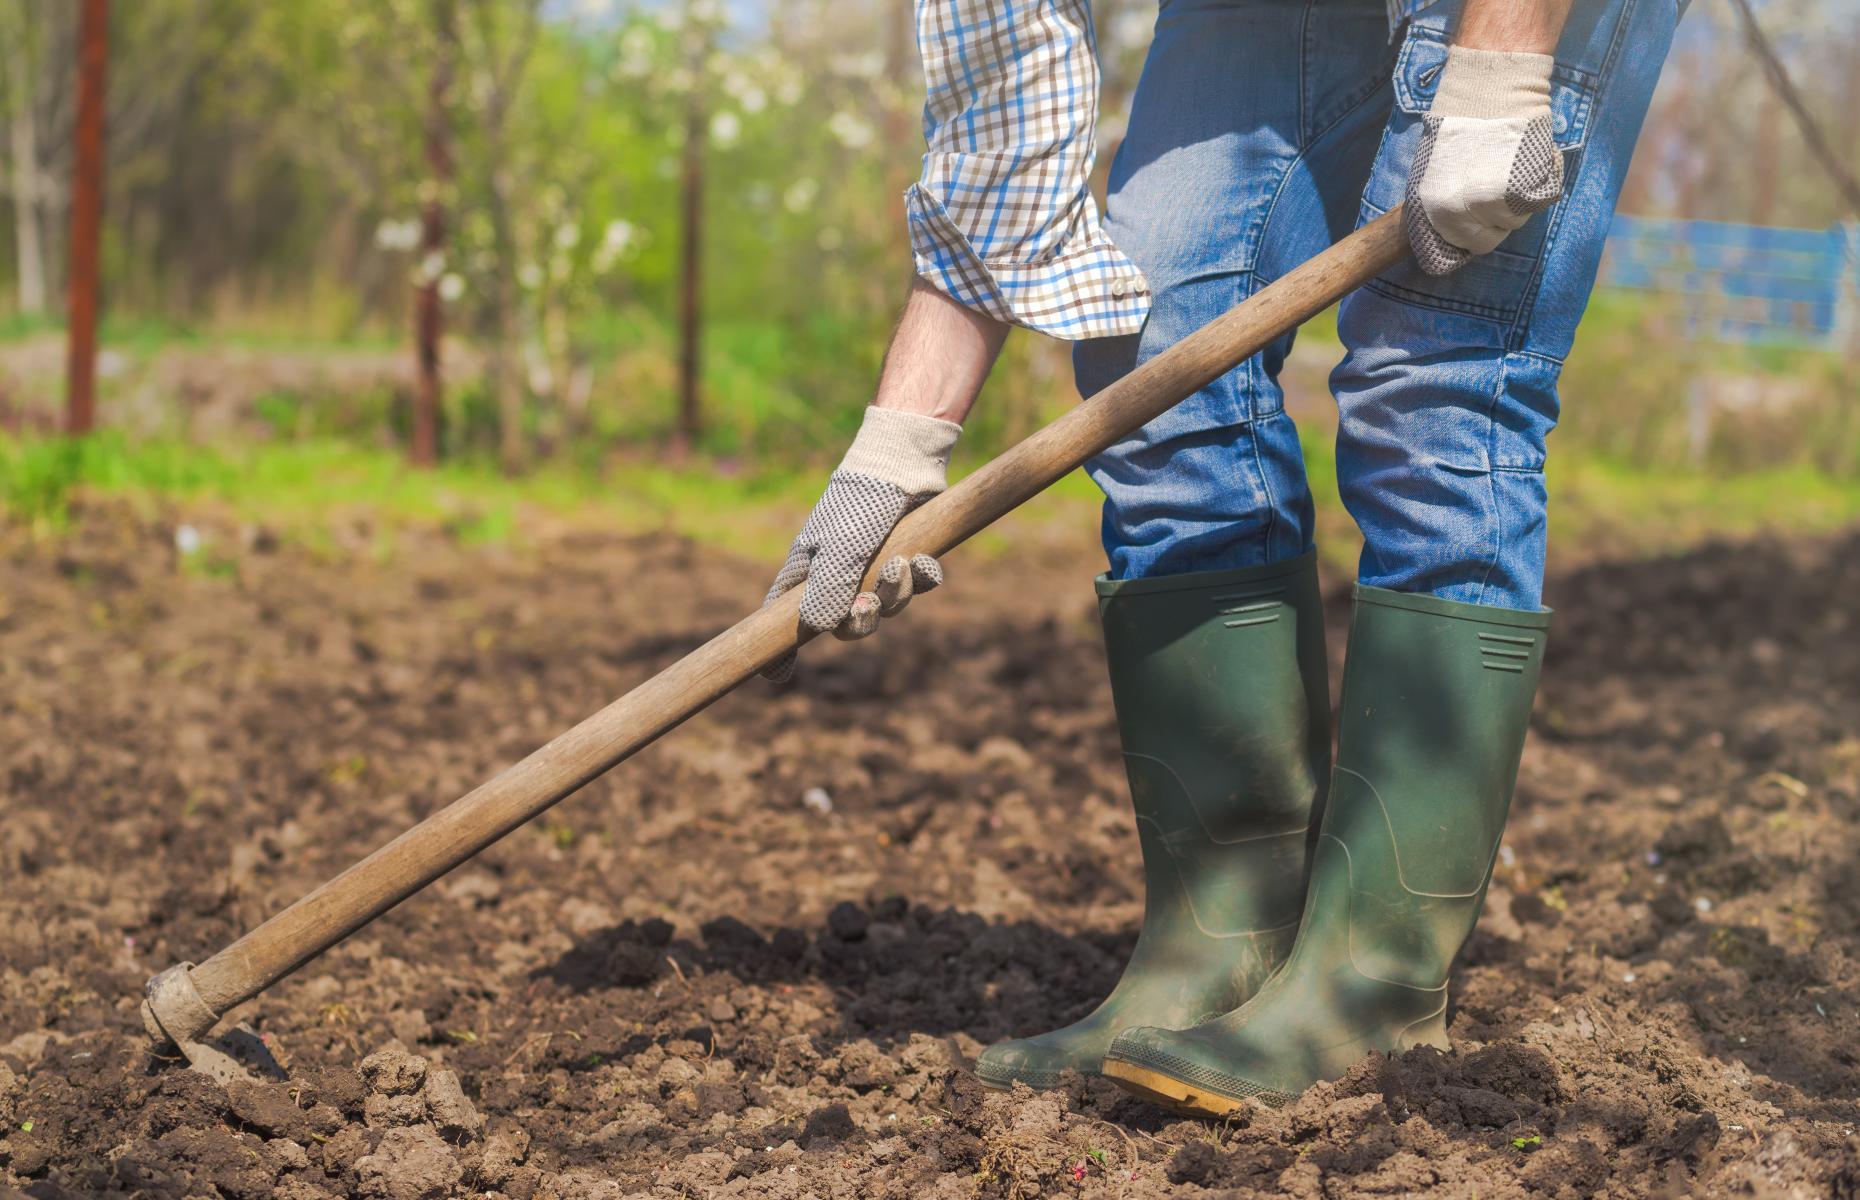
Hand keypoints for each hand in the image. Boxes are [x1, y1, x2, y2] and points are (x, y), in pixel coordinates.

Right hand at [760, 407, 958, 681]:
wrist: (902, 462)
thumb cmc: (860, 504)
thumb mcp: (841, 550)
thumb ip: (829, 591)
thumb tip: (818, 631)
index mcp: (808, 571)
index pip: (782, 619)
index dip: (779, 648)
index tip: (774, 676)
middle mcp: (837, 573)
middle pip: (844, 624)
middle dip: (861, 621)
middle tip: (870, 604)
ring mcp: (873, 565)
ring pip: (886, 607)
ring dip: (897, 594)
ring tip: (901, 566)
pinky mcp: (906, 554)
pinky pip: (916, 586)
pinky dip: (923, 577)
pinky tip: (925, 561)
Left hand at [1404, 46, 1565, 275]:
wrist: (1488, 92)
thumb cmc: (1460, 125)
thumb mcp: (1433, 169)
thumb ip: (1442, 202)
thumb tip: (1453, 228)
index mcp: (1431, 210)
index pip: (1454, 248)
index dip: (1468, 236)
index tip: (1476, 219)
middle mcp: (1456, 214)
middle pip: (1486, 241)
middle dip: (1493, 221)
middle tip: (1496, 188)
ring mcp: (1489, 206)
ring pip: (1514, 223)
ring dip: (1516, 203)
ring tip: (1508, 167)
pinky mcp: (1520, 193)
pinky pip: (1537, 203)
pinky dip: (1540, 185)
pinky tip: (1529, 160)